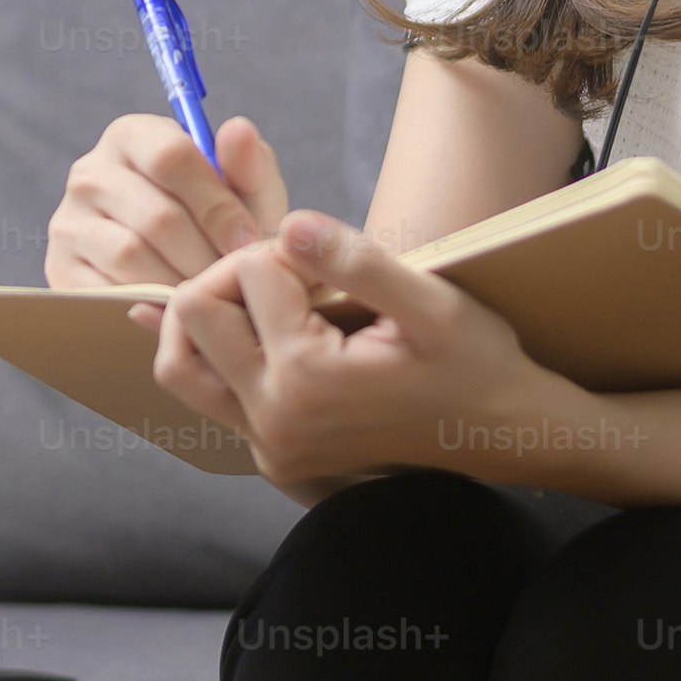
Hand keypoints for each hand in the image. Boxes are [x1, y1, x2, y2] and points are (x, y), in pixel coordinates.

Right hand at [44, 114, 290, 288]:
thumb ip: (249, 164)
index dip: (217, 204)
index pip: (171, 157)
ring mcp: (68, 221)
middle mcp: (90, 172)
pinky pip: (107, 291)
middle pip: (156, 215)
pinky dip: (148, 305)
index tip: (247, 241)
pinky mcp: (60, 268)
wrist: (176, 269)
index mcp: (132, 135)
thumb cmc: (217, 223)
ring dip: (179, 282)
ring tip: (207, 293)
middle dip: (204, 254)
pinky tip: (173, 310)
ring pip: (131, 256)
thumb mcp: (245, 193)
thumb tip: (238, 130)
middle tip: (229, 279)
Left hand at [144, 211, 563, 499]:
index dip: (280, 246)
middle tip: (283, 272)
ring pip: (181, 367)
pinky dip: (216, 355)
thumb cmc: (475, 362)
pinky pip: (210, 398)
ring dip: (206, 320)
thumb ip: (357, 262)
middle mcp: (273, 419)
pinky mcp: (272, 456)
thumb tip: (289, 224)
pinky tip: (248, 326)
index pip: (246, 272)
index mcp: (307, 377)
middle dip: (228, 276)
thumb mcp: (432, 303)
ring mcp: (268, 444)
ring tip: (256, 297)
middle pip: (191, 318)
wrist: (499, 432)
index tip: (324, 256)